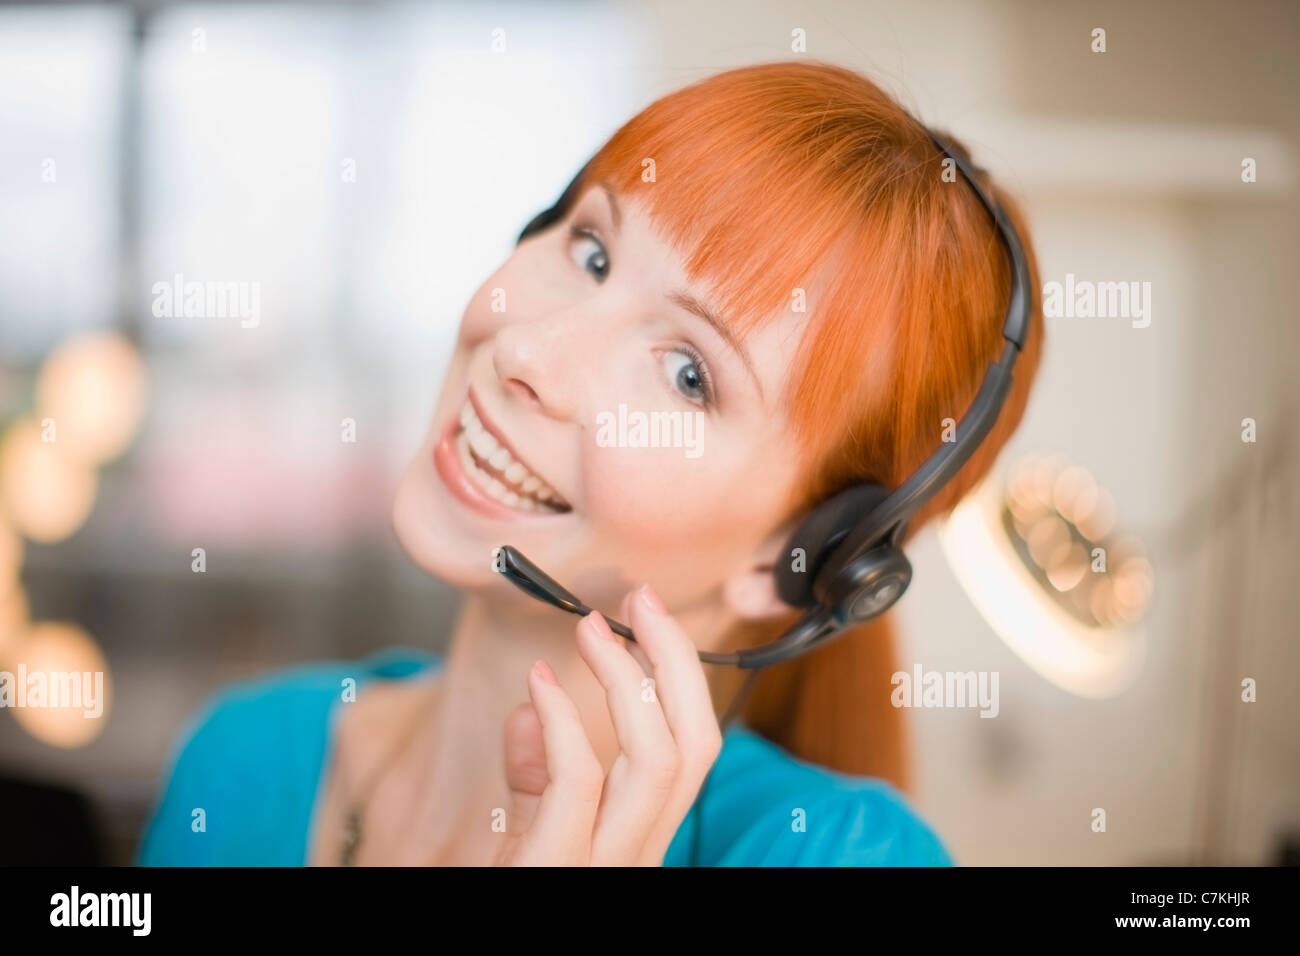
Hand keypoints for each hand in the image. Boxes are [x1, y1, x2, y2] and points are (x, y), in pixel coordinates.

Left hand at [494, 585, 723, 865]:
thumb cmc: (516, 883)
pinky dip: (561, 719)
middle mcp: (642, 855)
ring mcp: (610, 866)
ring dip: (627, 678)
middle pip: (693, 745)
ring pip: (657, 759)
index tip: (650, 618)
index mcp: (643, 839)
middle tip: (641, 600)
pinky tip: (540, 681)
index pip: (692, 747)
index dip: (680, 675)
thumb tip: (531, 708)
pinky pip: (579, 780)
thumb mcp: (529, 834)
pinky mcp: (560, 867)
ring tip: (590, 627)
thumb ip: (535, 779)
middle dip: (673, 660)